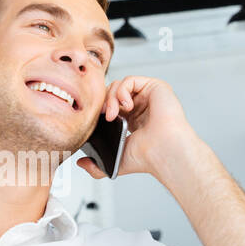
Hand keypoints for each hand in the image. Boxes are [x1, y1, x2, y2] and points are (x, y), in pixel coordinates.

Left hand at [77, 75, 196, 179]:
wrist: (163, 152)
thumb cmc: (147, 157)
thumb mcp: (116, 162)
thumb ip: (97, 165)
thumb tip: (81, 163)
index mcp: (133, 119)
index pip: (111, 105)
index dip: (101, 109)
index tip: (97, 120)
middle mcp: (141, 106)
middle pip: (113, 93)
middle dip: (104, 103)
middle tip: (104, 117)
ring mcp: (148, 96)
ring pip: (119, 85)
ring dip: (111, 98)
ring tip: (113, 114)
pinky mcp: (155, 87)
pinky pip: (130, 80)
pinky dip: (122, 91)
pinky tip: (126, 106)